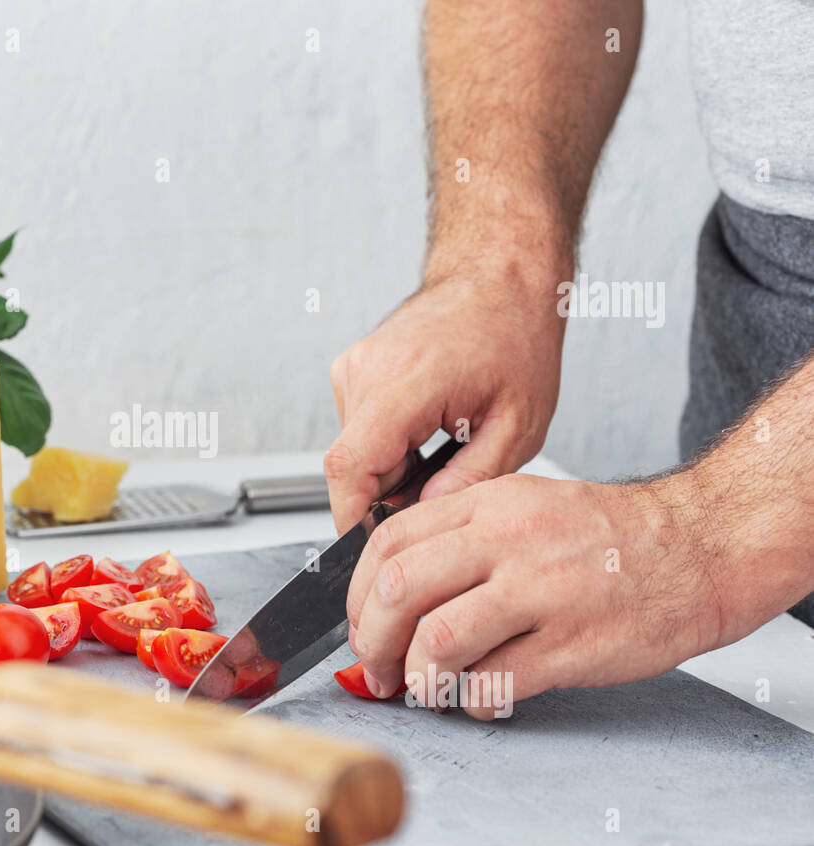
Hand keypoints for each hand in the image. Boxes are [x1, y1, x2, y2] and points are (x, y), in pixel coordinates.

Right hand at [325, 272, 563, 532]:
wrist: (499, 277)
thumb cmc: (515, 337)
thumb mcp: (517, 425)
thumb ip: (469, 480)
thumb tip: (426, 518)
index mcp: (406, 381)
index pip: (350, 467)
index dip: (354, 517)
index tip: (370, 546)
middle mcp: (367, 370)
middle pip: (354, 466)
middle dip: (392, 492)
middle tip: (447, 480)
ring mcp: (354, 367)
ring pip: (356, 451)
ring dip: (394, 467)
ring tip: (445, 443)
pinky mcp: (352, 369)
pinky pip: (360, 430)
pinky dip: (391, 444)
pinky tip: (428, 426)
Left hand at [344, 471, 725, 718]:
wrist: (696, 548)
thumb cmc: (606, 537)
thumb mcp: (524, 506)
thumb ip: (459, 538)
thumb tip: (388, 591)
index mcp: (489, 504)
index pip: (387, 541)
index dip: (356, 593)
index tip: (359, 623)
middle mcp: (509, 541)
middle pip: (398, 589)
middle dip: (373, 640)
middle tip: (378, 668)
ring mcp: (542, 592)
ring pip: (437, 639)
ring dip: (418, 677)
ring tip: (426, 689)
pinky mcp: (573, 644)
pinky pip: (493, 683)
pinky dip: (473, 701)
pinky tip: (482, 698)